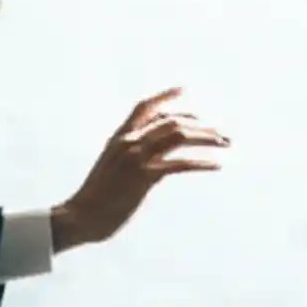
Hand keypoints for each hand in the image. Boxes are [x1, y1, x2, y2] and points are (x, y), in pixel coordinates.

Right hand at [52, 87, 229, 251]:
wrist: (81, 217)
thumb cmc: (96, 198)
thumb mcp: (111, 169)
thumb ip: (130, 157)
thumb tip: (153, 159)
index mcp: (119, 137)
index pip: (145, 108)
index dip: (166, 97)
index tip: (186, 90)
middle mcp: (128, 141)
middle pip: (172, 120)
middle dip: (202, 124)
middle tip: (224, 134)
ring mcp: (136, 157)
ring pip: (179, 135)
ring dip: (207, 138)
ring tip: (226, 144)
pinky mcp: (143, 177)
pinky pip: (179, 163)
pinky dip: (201, 162)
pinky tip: (217, 165)